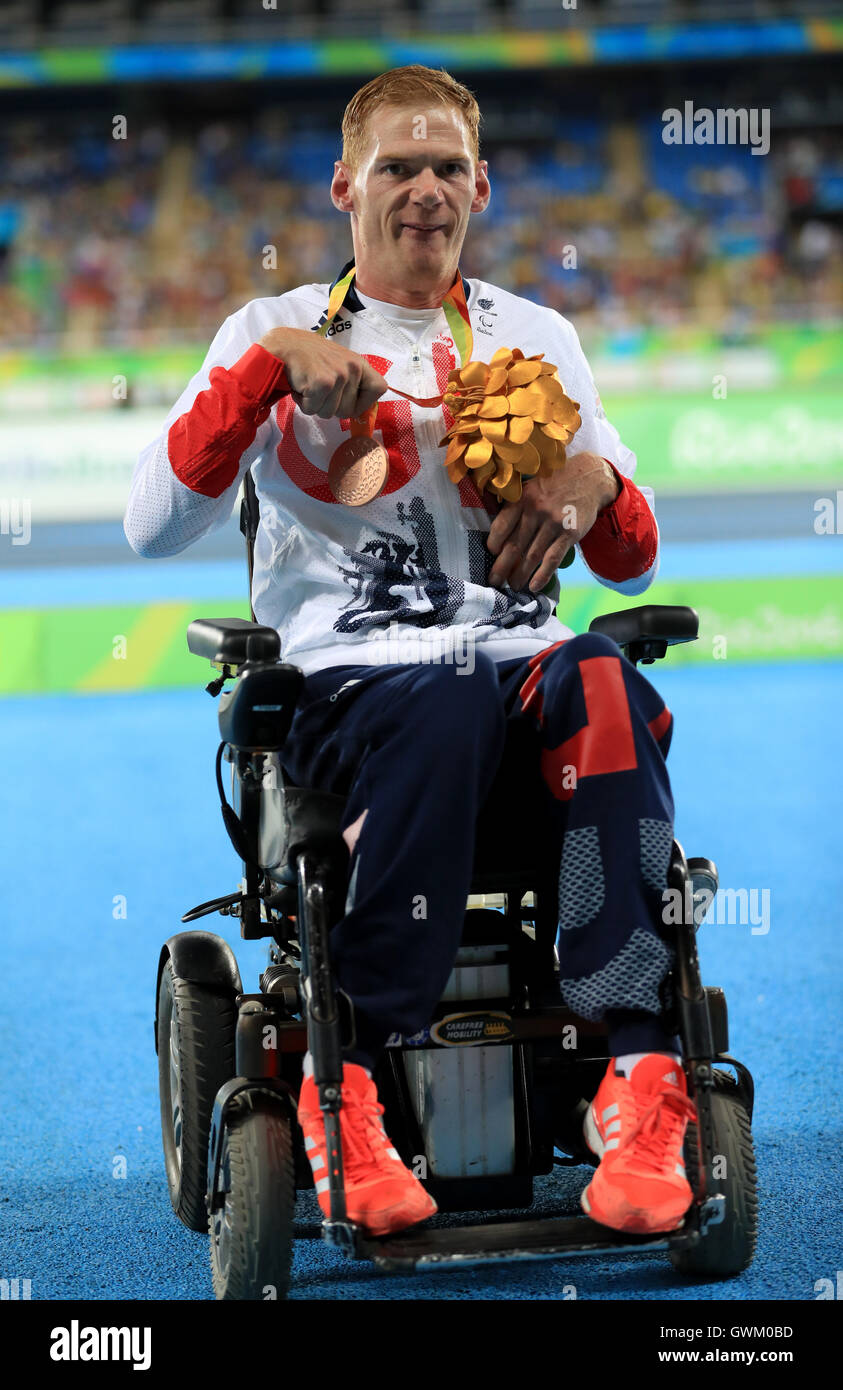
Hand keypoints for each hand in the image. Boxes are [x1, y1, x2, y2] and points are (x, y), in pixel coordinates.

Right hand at [258, 326, 387, 419]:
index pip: (380, 388)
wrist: (283, 345)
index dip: (364, 401)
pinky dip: (303, 402)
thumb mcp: (338, 365)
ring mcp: (339, 375)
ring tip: (308, 383)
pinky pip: (313, 410)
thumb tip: (360, 413)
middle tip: (318, 386)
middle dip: (329, 406)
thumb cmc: (309, 359)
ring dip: (314, 404)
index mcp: (360, 363)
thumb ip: (352, 384)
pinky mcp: (323, 383)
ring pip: (329, 414)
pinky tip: (300, 384)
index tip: (347, 398)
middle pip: (348, 411)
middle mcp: (353, 368)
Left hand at [486, 452, 620, 591]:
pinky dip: (542, 575)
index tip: (490, 555)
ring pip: (532, 556)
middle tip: (494, 581)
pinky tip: (534, 586)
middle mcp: (536, 510)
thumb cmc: (553, 486)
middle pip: (514, 546)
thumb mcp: (530, 487)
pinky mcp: (570, 533)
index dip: (493, 544)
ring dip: (520, 575)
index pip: (501, 527)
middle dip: (501, 567)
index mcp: (522, 498)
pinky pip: (553, 558)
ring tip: (513, 586)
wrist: (588, 478)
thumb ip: (515, 507)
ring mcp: (554, 523)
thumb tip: (498, 535)